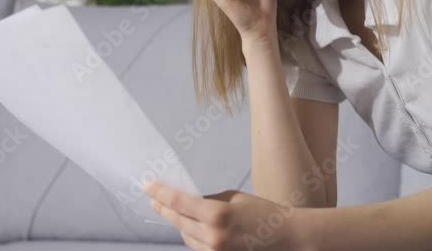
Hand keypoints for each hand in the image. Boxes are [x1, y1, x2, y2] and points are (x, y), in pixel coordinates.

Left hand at [144, 180, 309, 249]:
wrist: (284, 237)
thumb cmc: (262, 212)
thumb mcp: (233, 198)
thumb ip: (208, 200)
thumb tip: (187, 200)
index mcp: (216, 214)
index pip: (179, 202)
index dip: (160, 193)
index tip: (148, 186)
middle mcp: (212, 236)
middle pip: (177, 220)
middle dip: (163, 208)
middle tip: (153, 199)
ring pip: (185, 236)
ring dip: (177, 223)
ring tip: (169, 210)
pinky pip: (196, 246)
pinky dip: (190, 235)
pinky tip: (187, 226)